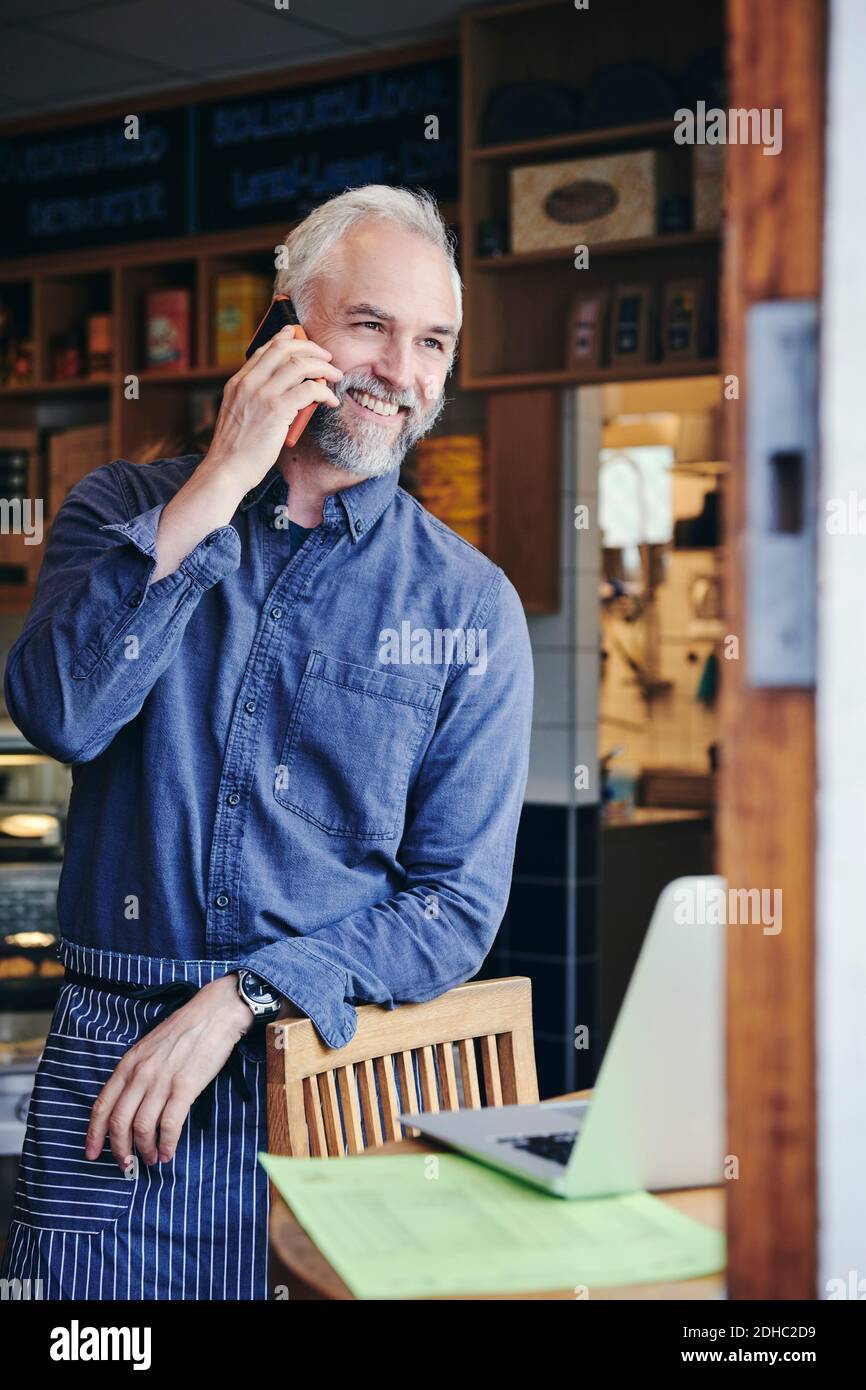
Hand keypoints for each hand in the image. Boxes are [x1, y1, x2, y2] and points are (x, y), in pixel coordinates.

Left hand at [83, 975, 255, 1170]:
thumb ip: (136, 1073)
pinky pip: (170, 1124)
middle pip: (119, 1122)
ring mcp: (162, 1080)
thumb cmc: (185, 1030)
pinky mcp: (186, 1086)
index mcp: (129, 1063)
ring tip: (151, 1160)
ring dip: (145, 1151)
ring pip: (142, 1128)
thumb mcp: (149, 1047)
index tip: (92, 1153)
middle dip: (119, 1151)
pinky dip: (167, 1144)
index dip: (94, 1134)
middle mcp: (141, 1074)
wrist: (215, 1012)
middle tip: (127, 1167)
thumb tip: (130, 1104)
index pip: (102, 1105)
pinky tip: (168, 1153)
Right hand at [204, 325, 342, 493]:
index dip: (284, 338)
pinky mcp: (277, 410)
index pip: (264, 350)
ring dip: (324, 368)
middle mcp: (249, 383)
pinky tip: (331, 401)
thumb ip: (252, 398)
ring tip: (335, 375)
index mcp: (238, 383)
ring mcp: (262, 394)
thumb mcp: (238, 415)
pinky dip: (325, 393)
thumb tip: (280, 394)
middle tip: (326, 356)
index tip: (297, 333)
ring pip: (300, 365)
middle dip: (310, 347)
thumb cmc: (236, 450)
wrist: (226, 469)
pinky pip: (309, 390)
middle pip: (284, 349)